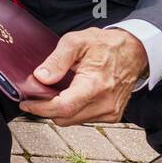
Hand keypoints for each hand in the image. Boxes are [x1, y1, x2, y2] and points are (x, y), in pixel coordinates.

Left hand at [21, 28, 147, 126]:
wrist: (135, 51)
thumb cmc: (107, 45)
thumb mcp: (77, 41)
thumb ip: (57, 60)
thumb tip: (41, 77)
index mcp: (95, 85)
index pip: (63, 107)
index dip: (40, 108)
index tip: (27, 103)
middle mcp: (104, 103)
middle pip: (65, 118)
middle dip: (46, 109)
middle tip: (36, 95)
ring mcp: (110, 111)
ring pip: (72, 121)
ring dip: (59, 110)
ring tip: (54, 92)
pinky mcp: (112, 115)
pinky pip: (83, 119)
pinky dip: (72, 110)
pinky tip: (70, 95)